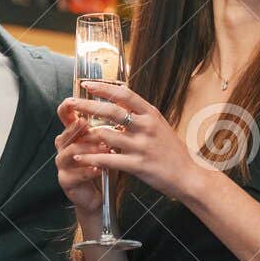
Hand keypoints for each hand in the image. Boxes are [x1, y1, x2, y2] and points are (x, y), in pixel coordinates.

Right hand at [54, 114, 113, 217]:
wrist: (101, 193)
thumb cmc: (104, 164)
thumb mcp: (106, 142)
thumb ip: (108, 125)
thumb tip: (122, 105)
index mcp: (74, 134)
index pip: (65, 117)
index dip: (66, 108)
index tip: (73, 100)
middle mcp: (65, 147)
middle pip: (65, 133)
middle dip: (76, 129)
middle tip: (87, 124)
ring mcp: (63, 164)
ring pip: (70, 152)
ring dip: (86, 149)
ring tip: (103, 149)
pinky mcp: (66, 180)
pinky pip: (75, 174)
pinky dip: (88, 170)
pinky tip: (99, 168)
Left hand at [61, 80, 208, 202]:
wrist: (189, 176)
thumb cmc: (172, 151)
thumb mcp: (159, 126)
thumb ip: (139, 115)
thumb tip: (117, 102)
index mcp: (151, 114)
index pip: (125, 94)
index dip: (104, 88)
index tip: (86, 84)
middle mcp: (147, 127)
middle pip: (111, 111)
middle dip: (87, 105)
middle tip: (70, 102)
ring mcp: (142, 146)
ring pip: (106, 134)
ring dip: (87, 134)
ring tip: (73, 133)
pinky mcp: (138, 165)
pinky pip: (107, 159)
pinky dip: (90, 157)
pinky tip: (78, 156)